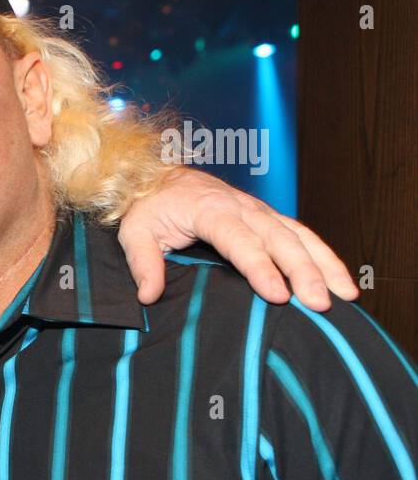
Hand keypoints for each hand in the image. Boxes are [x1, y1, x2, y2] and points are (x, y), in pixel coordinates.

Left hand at [117, 167, 358, 310]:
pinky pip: (302, 235)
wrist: (159, 175)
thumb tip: (149, 295)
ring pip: (300, 236)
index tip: (277, 295)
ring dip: (324, 265)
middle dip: (303, 272)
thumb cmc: (148, 206)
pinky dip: (325, 256)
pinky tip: (341, 281)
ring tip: (345, 295)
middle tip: (318, 304)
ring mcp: (259, 211)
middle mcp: (242, 207)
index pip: (240, 241)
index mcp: (210, 209)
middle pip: (280, 239)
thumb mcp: (134, 231)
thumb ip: (143, 262)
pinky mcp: (268, 217)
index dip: (260, 268)